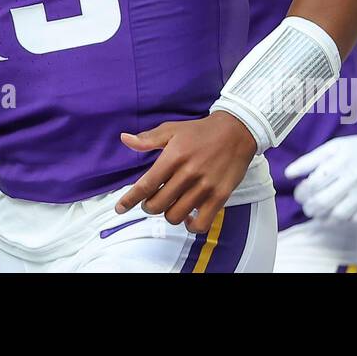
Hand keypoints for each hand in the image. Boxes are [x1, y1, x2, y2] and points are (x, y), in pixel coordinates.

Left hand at [114, 112, 257, 233]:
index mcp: (174, 156)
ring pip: (176, 216)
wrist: (236, 132)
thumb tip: (124, 139)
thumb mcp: (172, 130)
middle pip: (158, 204)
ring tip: (170, 206)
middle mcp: (189, 173)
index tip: (120, 208)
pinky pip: (201, 224)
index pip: (147, 185)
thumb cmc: (200, 132)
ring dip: (168, 214)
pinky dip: (191, 226)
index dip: (130, 199)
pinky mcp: (220, 196)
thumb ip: (148, 139)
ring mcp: (205, 186)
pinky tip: (188, 217)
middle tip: (151, 202)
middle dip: (149, 206)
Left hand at [285, 123, 356, 223]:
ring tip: (319, 214)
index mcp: (340, 163)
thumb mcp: (333, 147)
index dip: (302, 193)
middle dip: (310, 208)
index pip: (313, 185)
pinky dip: (345, 220)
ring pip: (339, 215)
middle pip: (324, 202)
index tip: (299, 194)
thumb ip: (309, 160)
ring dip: (324, 218)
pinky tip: (338, 215)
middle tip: (307, 207)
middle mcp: (353, 179)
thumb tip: (288, 174)